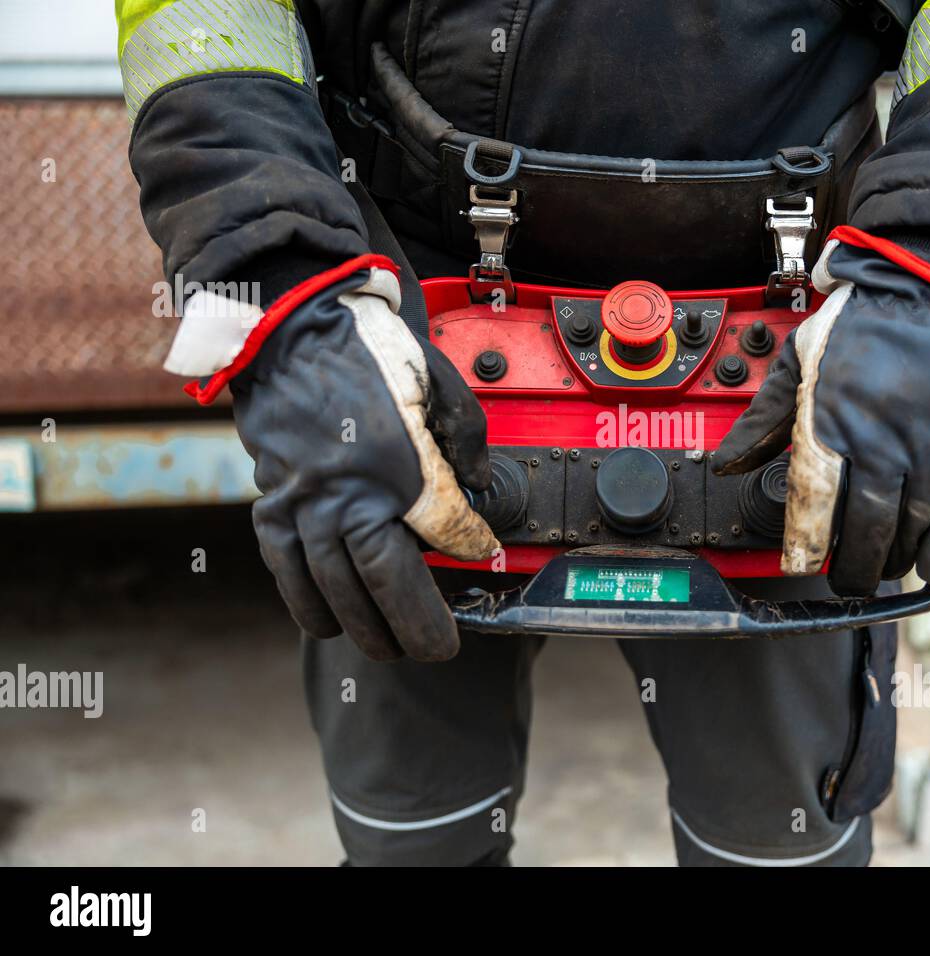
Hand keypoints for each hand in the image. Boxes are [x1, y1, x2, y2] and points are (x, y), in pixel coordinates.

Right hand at [231, 267, 497, 659]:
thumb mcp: (439, 382)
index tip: (480, 555)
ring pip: (335, 588)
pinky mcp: (271, 502)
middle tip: (437, 648)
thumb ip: (465, 442)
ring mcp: (303, 502)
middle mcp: (347, 492)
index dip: (468, 550)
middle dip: (415, 625)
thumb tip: (473, 492)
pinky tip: (328, 622)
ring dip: (364, 628)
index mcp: (397, 463)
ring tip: (389, 648)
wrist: (292, 325)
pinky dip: (307, 604)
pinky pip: (286, 570)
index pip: (445, 530)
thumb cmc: (368, 350)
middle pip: (386, 581)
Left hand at [712, 242, 929, 595]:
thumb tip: (723, 463)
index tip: (802, 566)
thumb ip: (762, 418)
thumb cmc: (860, 324)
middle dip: (854, 566)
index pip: (816, 504)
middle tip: (847, 582)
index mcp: (834, 419)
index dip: (808, 545)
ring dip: (896, 557)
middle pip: (867, 527)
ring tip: (883, 570)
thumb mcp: (797, 361)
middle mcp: (886, 437)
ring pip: (914, 524)